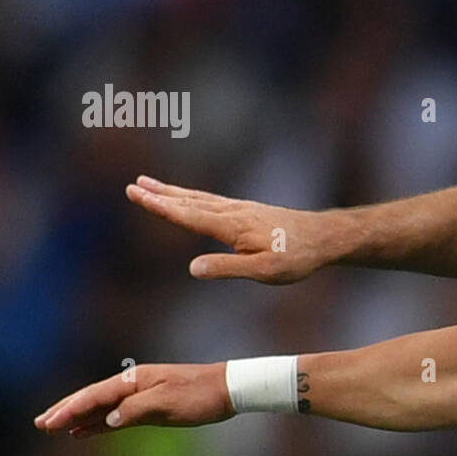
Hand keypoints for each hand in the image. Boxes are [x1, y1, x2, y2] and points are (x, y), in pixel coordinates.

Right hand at [34, 362, 231, 435]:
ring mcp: (141, 395)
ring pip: (102, 407)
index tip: (48, 423)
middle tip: (40, 424)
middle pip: (92, 398)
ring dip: (79, 418)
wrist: (229, 390)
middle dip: (66, 411)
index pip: (94, 396)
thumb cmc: (199, 396)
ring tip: (55, 428)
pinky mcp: (150, 406)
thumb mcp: (166, 405)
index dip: (69, 410)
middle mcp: (134, 385)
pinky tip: (87, 432)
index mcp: (135, 380)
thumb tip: (107, 420)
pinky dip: (99, 423)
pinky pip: (117, 415)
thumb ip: (134, 411)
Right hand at [127, 175, 344, 282]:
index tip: (135, 193)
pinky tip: (189, 198)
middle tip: (132, 186)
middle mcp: (233, 212)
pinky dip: (193, 197)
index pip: (188, 214)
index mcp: (232, 226)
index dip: (160, 206)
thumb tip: (192, 268)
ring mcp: (241, 209)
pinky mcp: (249, 211)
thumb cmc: (297, 257)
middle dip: (159, 195)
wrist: (324, 237)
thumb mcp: (264, 271)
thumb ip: (228, 268)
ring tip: (150, 184)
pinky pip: (212, 201)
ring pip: (200, 198)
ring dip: (173, 192)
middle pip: (189, 201)